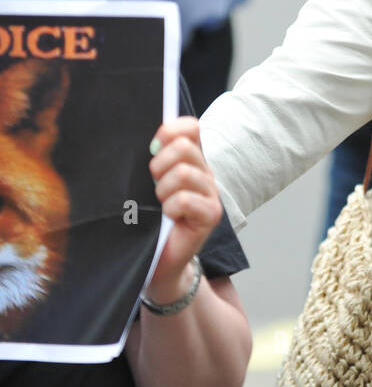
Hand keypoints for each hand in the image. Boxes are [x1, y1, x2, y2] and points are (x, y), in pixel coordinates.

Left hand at [147, 116, 222, 299]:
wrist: (156, 260)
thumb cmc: (148, 219)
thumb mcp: (144, 184)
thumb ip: (150, 159)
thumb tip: (146, 140)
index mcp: (190, 159)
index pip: (190, 127)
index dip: (170, 130)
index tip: (152, 147)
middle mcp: (204, 172)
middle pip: (184, 147)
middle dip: (159, 165)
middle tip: (153, 185)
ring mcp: (211, 193)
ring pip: (183, 173)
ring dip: (163, 190)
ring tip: (160, 204)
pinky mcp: (211, 214)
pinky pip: (185, 199)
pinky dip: (170, 208)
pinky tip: (168, 217)